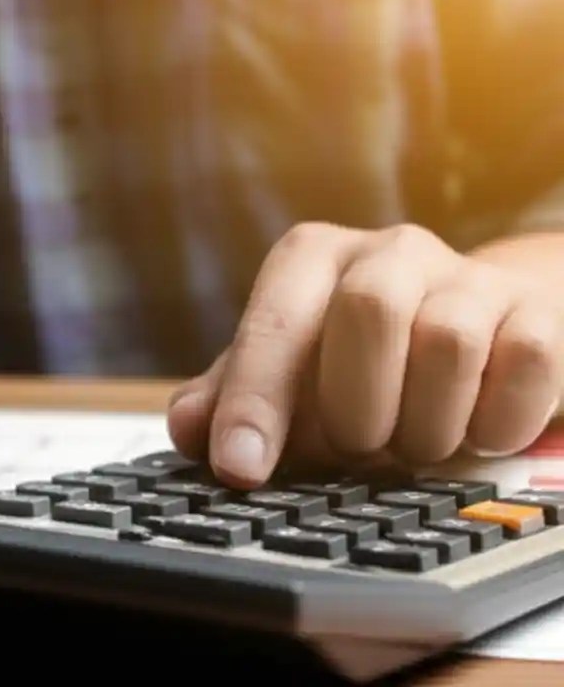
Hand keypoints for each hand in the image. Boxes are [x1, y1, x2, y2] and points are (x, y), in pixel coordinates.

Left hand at [166, 222, 563, 487]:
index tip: (241, 467)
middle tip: (354, 447)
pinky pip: (523, 369)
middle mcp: (389, 251)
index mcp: (313, 259)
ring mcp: (470, 276)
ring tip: (411, 444)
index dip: (255, 398)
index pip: (276, 320)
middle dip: (353, 407)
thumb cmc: (366, 358)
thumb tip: (190, 428)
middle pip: (368, 313)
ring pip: (448, 345)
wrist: (488, 329)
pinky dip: (491, 424)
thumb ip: (234, 396)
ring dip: (422, 424)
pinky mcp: (537, 313)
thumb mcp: (291, 373)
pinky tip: (473, 433)